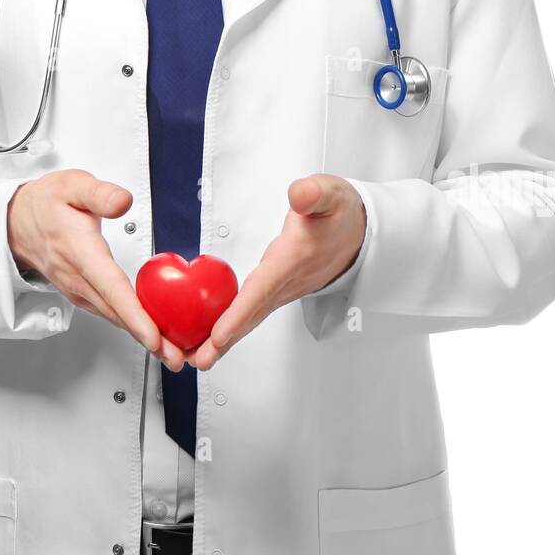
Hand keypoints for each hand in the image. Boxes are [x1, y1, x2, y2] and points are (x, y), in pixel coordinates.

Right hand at [8, 170, 188, 369]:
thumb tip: (123, 201)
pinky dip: (131, 326)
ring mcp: (78, 289)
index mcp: (80, 250)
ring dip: (142, 337)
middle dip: (148, 338)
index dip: (134, 314)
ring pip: (114, 318)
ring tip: (172, 353)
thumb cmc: (45, 204)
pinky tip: (151, 334)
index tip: (154, 336)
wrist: (16, 222)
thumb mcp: (71, 185)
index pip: (111, 288)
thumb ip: (99, 193)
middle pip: (117, 313)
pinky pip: (109, 313)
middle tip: (179, 358)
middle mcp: (78, 277)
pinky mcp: (81, 294)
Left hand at [187, 174, 364, 370]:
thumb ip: (314, 194)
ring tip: (196, 357)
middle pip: (252, 314)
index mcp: (294, 258)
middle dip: (225, 340)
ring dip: (224, 340)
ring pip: (251, 318)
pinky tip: (212, 337)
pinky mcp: (279, 292)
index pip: (263, 289)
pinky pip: (253, 312)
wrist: (359, 233)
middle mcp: (288, 281)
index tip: (219, 335)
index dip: (240, 313)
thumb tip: (298, 195)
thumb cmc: (339, 215)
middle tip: (198, 360)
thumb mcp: (330, 194)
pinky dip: (232, 328)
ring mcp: (284, 290)